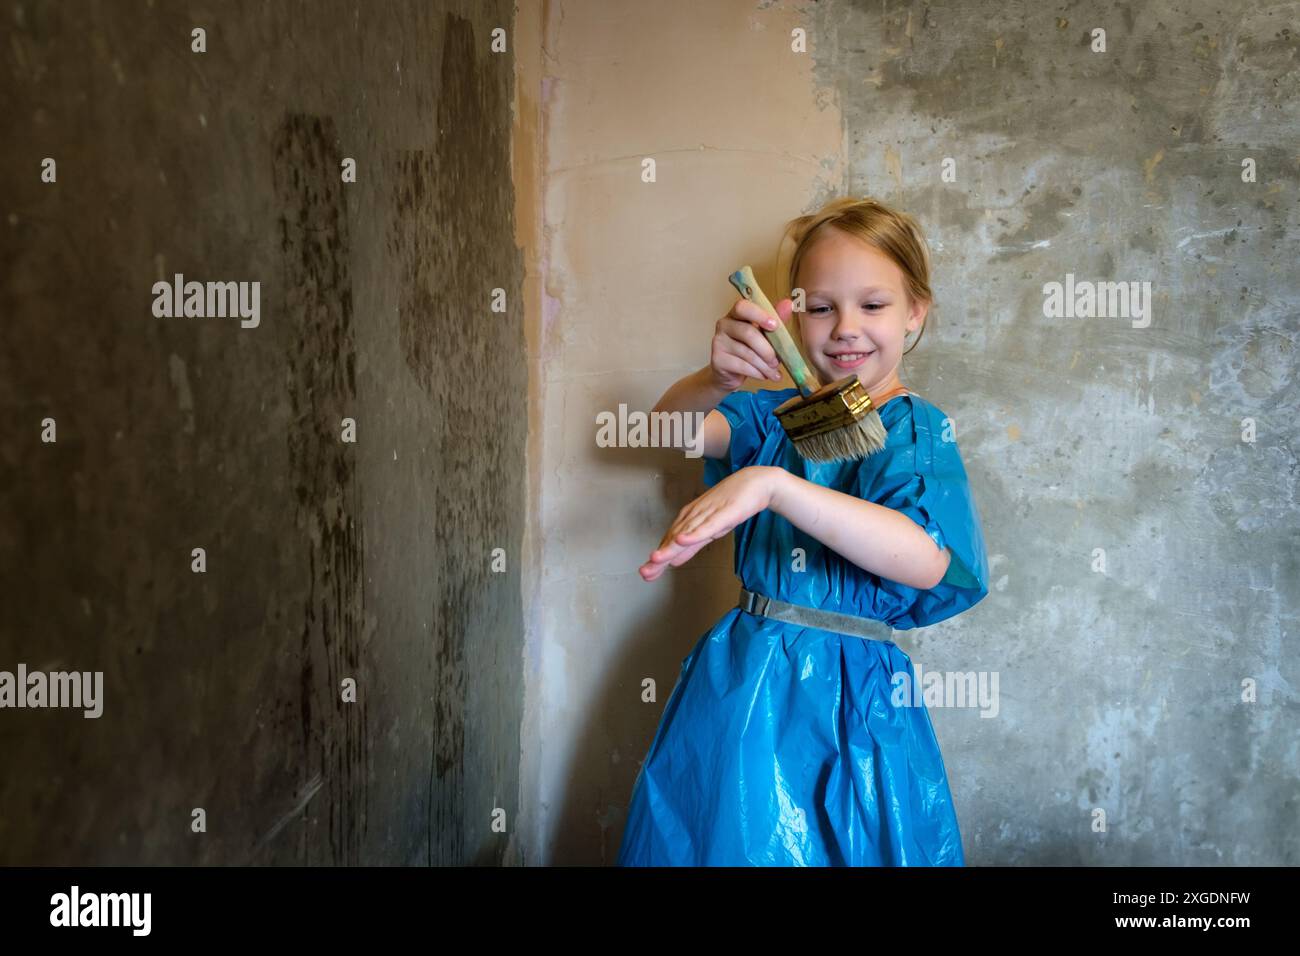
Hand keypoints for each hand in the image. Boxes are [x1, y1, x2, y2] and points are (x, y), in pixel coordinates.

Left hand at [639, 466, 782, 580]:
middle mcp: (694, 516)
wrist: (755, 483)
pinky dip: (694, 534)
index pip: (670, 542)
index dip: (659, 559)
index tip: (646, 574)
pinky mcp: (723, 513)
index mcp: (689, 520)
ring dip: (670, 547)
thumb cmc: (733, 504)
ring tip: (655, 560)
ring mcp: (707, 514)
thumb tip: (674, 561)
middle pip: (673, 539)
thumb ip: (693, 545)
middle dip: (659, 557)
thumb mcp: (710, 530)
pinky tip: (682, 540)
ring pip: (686, 533)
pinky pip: (707, 526)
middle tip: (645, 572)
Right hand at [708, 296, 794, 390]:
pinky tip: (763, 376)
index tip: (775, 326)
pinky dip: (756, 373)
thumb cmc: (750, 350)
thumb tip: (788, 304)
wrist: (730, 374)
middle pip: (748, 333)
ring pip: (747, 353)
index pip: (743, 307)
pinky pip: (741, 366)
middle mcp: (724, 324)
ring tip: (773, 372)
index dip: (759, 315)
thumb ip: (776, 319)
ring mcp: (718, 342)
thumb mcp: (765, 335)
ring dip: (764, 365)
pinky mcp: (717, 359)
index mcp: (736, 314)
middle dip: (766, 349)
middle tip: (776, 362)